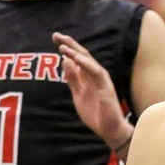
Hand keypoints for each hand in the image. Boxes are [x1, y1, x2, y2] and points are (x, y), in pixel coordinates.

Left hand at [54, 32, 130, 150]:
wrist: (109, 130)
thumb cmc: (96, 113)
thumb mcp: (78, 95)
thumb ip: (72, 79)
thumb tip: (64, 61)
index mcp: (88, 76)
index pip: (77, 57)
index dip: (67, 47)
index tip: (55, 38)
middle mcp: (95, 75)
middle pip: (82, 55)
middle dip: (69, 44)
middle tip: (56, 35)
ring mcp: (101, 80)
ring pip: (88, 61)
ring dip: (75, 53)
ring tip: (63, 46)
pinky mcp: (106, 87)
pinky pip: (96, 72)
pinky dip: (86, 64)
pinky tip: (76, 59)